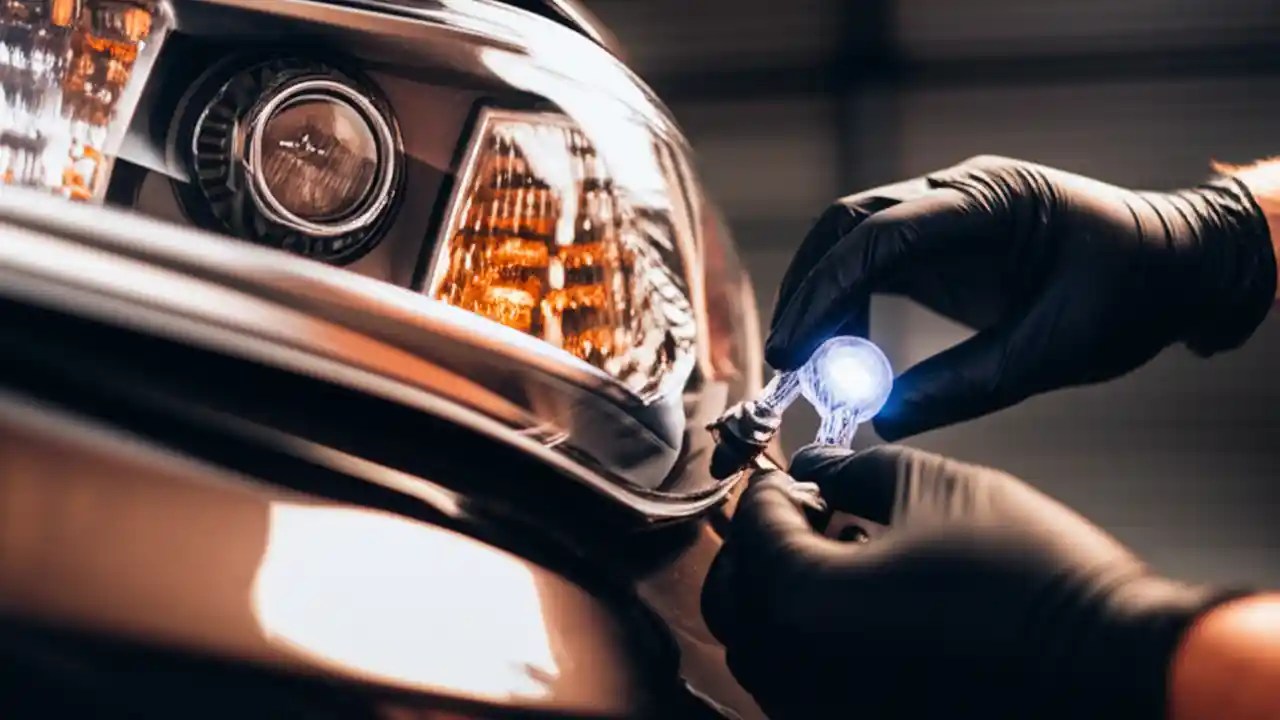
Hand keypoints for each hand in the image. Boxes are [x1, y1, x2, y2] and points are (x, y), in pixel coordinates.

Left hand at [702, 445, 1231, 719]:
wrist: (1110, 671)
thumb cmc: (1033, 582)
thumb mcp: (936, 488)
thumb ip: (852, 469)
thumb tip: (815, 466)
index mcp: (803, 600)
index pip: (753, 527)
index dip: (777, 488)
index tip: (805, 476)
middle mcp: (798, 671)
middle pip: (735, 595)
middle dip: (764, 546)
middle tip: (812, 514)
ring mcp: (824, 712)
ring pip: (762, 649)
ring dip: (783, 594)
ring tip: (844, 557)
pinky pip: (803, 685)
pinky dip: (812, 642)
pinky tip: (866, 608)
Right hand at [767, 156, 1275, 438]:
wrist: (1177, 266)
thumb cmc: (1131, 295)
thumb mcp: (1053, 351)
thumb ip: (967, 384)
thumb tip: (885, 418)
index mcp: (988, 200)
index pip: (879, 233)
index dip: (826, 290)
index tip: (794, 349)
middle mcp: (958, 194)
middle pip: (849, 224)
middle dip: (808, 289)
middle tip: (787, 359)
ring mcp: (948, 214)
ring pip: (854, 239)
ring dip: (823, 295)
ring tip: (810, 364)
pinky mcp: (944, 243)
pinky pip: (877, 262)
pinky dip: (849, 301)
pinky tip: (843, 349)